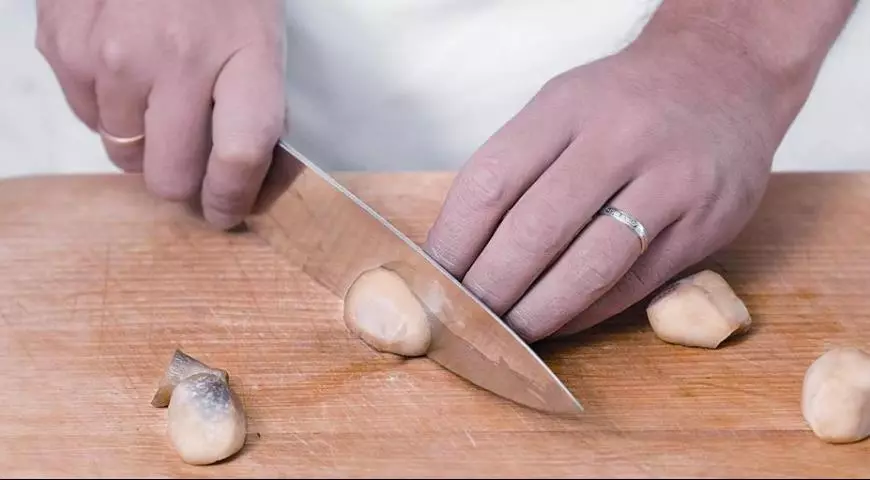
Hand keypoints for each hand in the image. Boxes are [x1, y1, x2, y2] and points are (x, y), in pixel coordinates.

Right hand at [35, 0, 288, 228]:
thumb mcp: (260, 38)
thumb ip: (255, 106)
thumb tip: (243, 178)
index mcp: (241, 55)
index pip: (240, 156)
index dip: (230, 199)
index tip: (224, 211)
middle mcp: (174, 60)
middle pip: (170, 175)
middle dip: (182, 180)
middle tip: (189, 160)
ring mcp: (112, 54)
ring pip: (122, 154)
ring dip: (142, 140)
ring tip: (157, 94)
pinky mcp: (63, 45)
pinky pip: (87, 117)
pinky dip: (108, 107)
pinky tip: (125, 67)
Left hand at [423, 22, 807, 342]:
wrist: (726, 72)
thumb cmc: (625, 101)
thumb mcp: (563, 105)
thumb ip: (517, 167)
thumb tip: (460, 249)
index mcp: (566, 106)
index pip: (490, 182)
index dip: (454, 241)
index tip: (433, 278)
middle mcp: (618, 138)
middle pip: (534, 231)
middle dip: (490, 288)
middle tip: (467, 318)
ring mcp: (669, 181)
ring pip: (588, 266)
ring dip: (537, 311)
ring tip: (508, 333)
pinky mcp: (704, 224)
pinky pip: (632, 283)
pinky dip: (586, 312)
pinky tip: (560, 322)